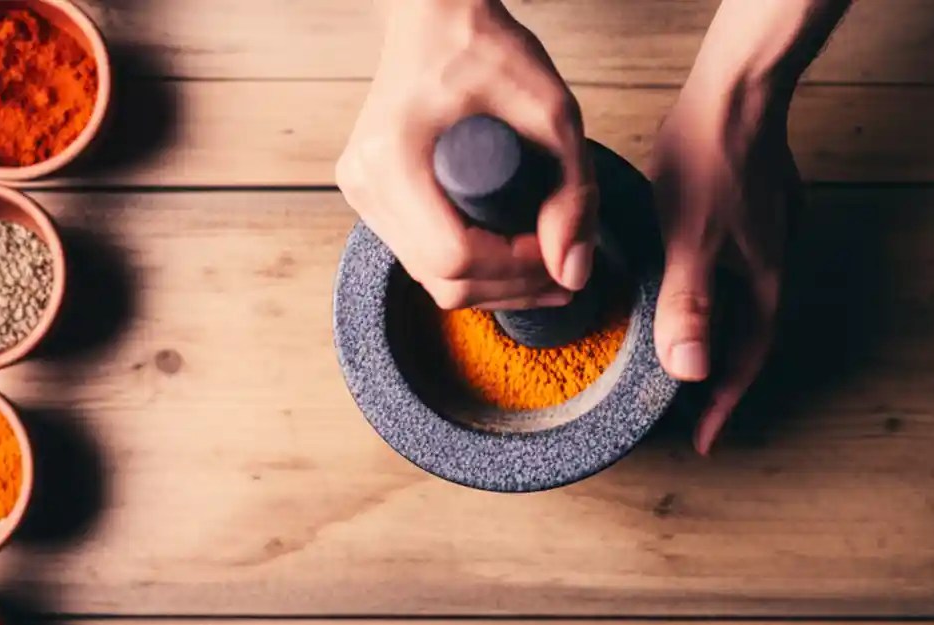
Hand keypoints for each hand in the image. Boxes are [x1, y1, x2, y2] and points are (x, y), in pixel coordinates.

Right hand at [337, 0, 596, 310]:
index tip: (556, 247)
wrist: (435, 18)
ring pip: (431, 279)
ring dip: (492, 286)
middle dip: (511, 287)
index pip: (455, 256)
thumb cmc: (486, 49)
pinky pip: (421, 258)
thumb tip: (573, 273)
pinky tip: (510, 257)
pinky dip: (469, 270)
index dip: (515, 268)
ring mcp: (360, 193)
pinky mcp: (370, 197)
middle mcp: (364, 182)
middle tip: (563, 272)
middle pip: (442, 280)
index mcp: (394, 157)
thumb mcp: (551, 111)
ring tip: (546, 267)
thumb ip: (572, 192)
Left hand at [650, 82, 800, 454]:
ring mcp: (766, 238)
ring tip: (686, 360)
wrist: (739, 90)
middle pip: (748, 339)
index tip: (703, 441)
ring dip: (718, 338)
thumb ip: (691, 303)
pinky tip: (687, 289)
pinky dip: (712, 298)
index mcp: (763, 281)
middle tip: (691, 412)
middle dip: (720, 380)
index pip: (744, 361)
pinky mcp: (753, 213)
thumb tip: (690, 370)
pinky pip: (734, 274)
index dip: (722, 405)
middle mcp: (772, 265)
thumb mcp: (692, 236)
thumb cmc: (714, 157)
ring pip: (742, 306)